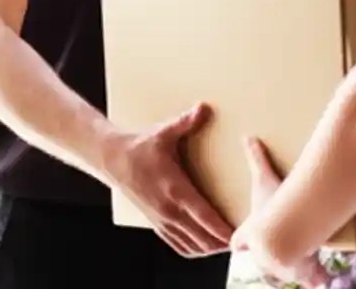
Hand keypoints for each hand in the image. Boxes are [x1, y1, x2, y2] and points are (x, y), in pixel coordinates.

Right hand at [104, 103, 232, 257]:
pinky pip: (177, 245)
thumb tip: (204, 107)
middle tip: (243, 238)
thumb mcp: (163, 133)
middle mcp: (169, 209)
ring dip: (209, 248)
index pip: (204, 217)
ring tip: (227, 243)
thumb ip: (186, 122)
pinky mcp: (155, 223)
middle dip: (222, 242)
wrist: (112, 159)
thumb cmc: (139, 146)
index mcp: (175, 189)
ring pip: (190, 246)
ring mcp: (161, 219)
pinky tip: (204, 246)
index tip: (239, 234)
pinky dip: (193, 249)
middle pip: (201, 238)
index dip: (222, 229)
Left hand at [232, 137, 330, 287]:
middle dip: (271, 254)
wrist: (284, 239)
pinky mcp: (304, 273)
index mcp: (250, 236)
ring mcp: (282, 267)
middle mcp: (263, 256)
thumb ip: (257, 159)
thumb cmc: (271, 211)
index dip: (241, 240)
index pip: (238, 242)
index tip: (243, 240)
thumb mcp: (265, 180)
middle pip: (261, 260)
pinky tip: (325, 278)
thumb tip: (248, 137)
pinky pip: (312, 278)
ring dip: (295, 265)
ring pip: (285, 271)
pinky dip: (318, 278)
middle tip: (283, 243)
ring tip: (306, 258)